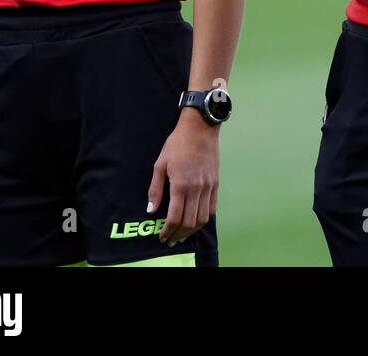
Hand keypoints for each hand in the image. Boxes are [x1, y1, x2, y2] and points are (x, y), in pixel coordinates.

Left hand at [149, 109, 218, 246]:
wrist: (201, 129)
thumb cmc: (177, 144)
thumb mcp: (160, 164)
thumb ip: (155, 189)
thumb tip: (151, 209)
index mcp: (181, 185)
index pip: (175, 217)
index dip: (167, 231)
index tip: (162, 236)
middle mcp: (197, 189)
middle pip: (189, 222)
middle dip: (179, 235)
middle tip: (171, 240)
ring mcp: (208, 187)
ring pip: (202, 218)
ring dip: (192, 231)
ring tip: (183, 234)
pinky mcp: (216, 183)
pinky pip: (212, 208)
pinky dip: (204, 219)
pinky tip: (196, 222)